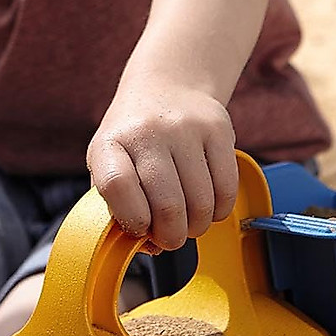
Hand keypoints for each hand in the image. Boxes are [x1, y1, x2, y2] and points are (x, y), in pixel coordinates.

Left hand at [87, 83, 238, 251]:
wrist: (166, 88)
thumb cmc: (133, 139)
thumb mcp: (110, 164)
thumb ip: (119, 206)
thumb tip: (150, 247)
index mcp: (109, 143)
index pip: (117, 185)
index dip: (133, 219)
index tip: (141, 230)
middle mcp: (147, 131)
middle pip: (166, 204)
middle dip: (172, 236)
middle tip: (171, 237)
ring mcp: (185, 128)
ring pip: (200, 202)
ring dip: (197, 226)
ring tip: (189, 221)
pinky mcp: (218, 129)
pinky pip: (226, 189)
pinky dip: (219, 210)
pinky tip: (207, 205)